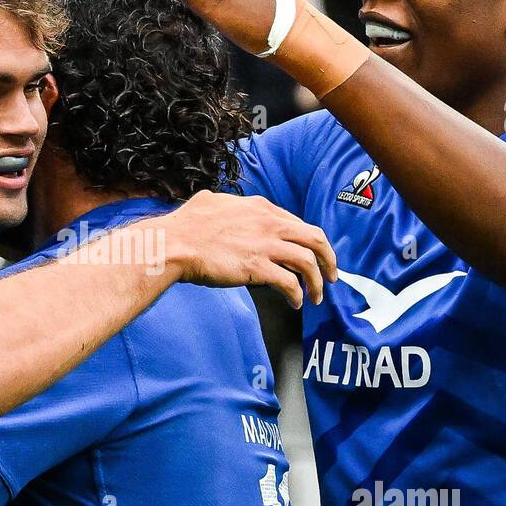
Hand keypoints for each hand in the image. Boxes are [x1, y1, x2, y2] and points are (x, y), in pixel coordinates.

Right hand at [159, 190, 335, 308]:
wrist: (174, 243)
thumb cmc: (186, 226)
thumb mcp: (212, 203)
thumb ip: (227, 205)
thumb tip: (220, 204)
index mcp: (261, 208)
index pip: (298, 223)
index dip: (310, 242)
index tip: (314, 255)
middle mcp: (269, 223)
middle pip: (315, 239)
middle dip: (328, 259)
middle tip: (330, 276)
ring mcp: (265, 244)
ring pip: (307, 262)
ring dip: (316, 282)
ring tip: (316, 297)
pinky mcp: (258, 267)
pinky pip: (289, 283)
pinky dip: (296, 295)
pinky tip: (295, 303)